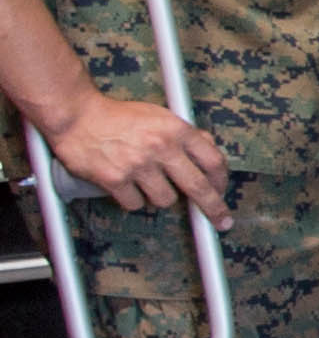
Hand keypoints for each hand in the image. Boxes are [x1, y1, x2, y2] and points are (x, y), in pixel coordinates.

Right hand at [42, 87, 230, 220]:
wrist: (77, 116)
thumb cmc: (118, 116)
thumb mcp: (159, 116)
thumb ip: (184, 134)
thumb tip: (209, 149)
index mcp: (176, 130)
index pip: (213, 161)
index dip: (221, 181)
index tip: (221, 192)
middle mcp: (161, 148)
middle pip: (198, 188)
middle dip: (213, 209)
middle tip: (221, 221)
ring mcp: (138, 165)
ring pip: (166, 200)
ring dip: (159, 197)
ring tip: (146, 183)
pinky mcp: (115, 180)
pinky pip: (135, 205)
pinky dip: (132, 200)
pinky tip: (125, 186)